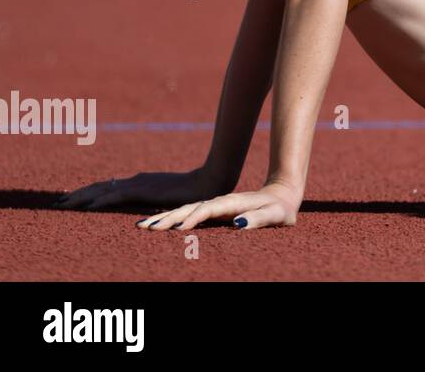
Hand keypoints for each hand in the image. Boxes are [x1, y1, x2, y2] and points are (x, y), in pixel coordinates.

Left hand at [55, 167, 230, 210]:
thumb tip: (140, 209)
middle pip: (99, 186)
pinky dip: (99, 200)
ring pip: (102, 189)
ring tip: (63, 204)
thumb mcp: (165, 195)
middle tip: (57, 202)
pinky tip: (87, 207)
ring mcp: (138, 183)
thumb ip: (151, 198)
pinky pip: (116, 195)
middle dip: (77, 194)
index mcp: (139, 182)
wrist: (207, 182)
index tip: (71, 199)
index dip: (88, 192)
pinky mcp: (143, 189)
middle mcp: (134, 180)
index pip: (108, 186)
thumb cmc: (190, 191)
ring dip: (81, 197)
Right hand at [135, 182, 301, 231]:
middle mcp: (218, 202)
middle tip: (145, 227)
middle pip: (189, 209)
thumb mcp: (275, 214)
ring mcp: (214, 206)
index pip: (208, 210)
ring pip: (185, 211)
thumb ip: (258, 218)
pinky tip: (157, 224)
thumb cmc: (279, 208)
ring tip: (143, 226)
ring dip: (165, 218)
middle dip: (168, 218)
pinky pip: (188, 215)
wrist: (281, 195)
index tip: (178, 229)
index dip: (193, 218)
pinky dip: (172, 219)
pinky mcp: (212, 211)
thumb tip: (238, 224)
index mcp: (232, 202)